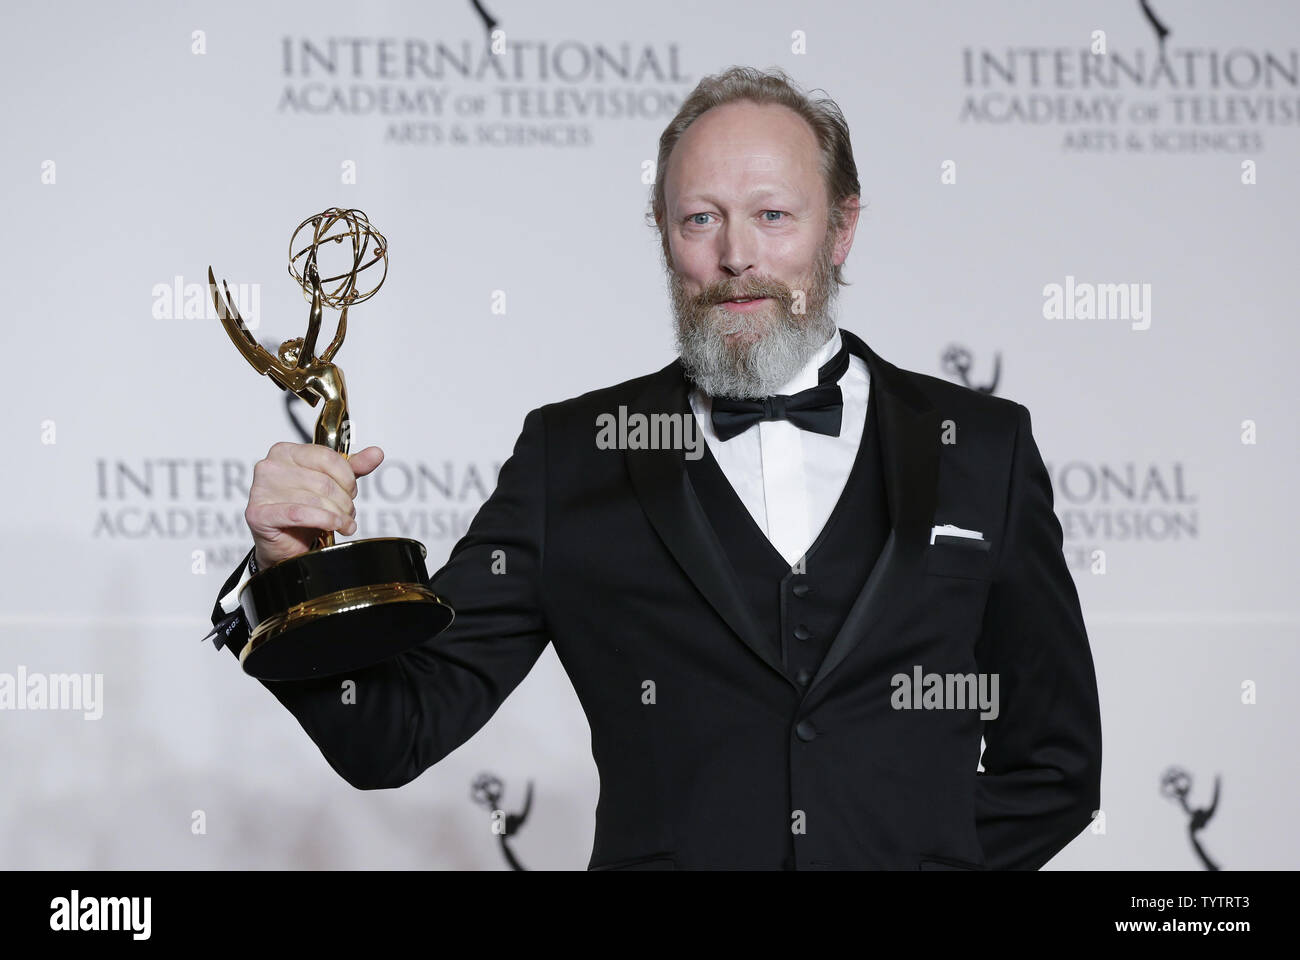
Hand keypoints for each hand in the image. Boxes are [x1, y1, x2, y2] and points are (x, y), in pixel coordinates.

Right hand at [245, 443, 383, 569]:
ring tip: (344, 523)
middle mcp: (270, 466)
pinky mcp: (258, 513)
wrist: (284, 543)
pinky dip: (324, 521)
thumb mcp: (332, 483)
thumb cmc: (304, 509)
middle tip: (348, 512)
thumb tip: (376, 453)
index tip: (352, 491)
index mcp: (286, 451)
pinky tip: (335, 527)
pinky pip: (301, 514)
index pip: (326, 456)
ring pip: (316, 499)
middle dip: (344, 500)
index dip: (347, 477)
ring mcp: (261, 489)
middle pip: (323, 481)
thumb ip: (353, 468)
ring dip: (339, 515)